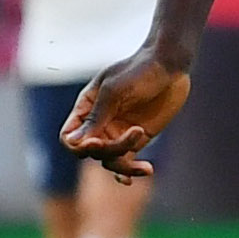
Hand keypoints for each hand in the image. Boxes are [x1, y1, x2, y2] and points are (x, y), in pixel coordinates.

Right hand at [61, 48, 192, 176]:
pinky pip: (127, 161)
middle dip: (110, 149)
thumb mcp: (114, 92)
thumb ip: (96, 118)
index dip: (78, 146)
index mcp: (85, 109)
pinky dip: (130, 170)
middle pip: (91, 152)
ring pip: (109, 160)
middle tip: (136, 132)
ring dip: (125, 162)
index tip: (96, 142)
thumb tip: (74, 143)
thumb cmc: (138, 71)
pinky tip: (144, 172)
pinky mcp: (137, 138)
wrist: (169, 65)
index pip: (69, 138)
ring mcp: (117, 132)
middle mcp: (98, 123)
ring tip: (145, 150)